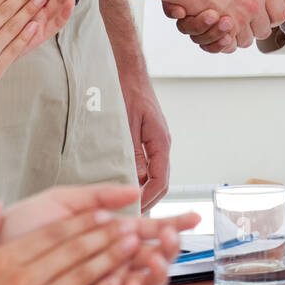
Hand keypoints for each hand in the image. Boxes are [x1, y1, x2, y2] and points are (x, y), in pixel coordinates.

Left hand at [0, 183, 200, 284]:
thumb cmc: (18, 228)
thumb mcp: (60, 200)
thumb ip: (97, 195)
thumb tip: (133, 190)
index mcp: (103, 234)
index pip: (146, 230)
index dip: (171, 225)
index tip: (192, 218)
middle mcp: (104, 261)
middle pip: (151, 260)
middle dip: (167, 251)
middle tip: (169, 242)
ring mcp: (95, 284)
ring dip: (153, 275)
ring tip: (151, 262)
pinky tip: (127, 282)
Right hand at [0, 198, 152, 284]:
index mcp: (4, 260)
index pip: (52, 235)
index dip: (82, 223)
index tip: (103, 214)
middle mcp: (22, 281)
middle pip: (73, 252)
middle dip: (106, 237)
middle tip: (132, 225)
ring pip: (81, 277)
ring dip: (111, 260)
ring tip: (133, 248)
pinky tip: (118, 284)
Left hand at [123, 81, 170, 212]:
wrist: (128, 69)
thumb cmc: (127, 90)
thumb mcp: (126, 124)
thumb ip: (132, 152)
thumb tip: (135, 179)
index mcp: (161, 140)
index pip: (161, 179)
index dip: (149, 198)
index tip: (135, 211)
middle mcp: (161, 143)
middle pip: (160, 180)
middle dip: (147, 199)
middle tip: (129, 215)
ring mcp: (155, 141)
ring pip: (153, 174)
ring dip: (142, 189)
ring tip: (124, 203)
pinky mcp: (147, 139)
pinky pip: (146, 164)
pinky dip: (137, 177)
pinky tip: (123, 183)